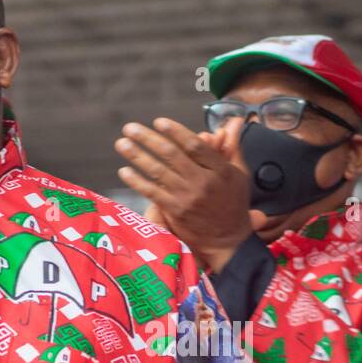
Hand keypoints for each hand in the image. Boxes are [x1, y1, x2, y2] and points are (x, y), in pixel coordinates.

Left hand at [115, 117, 253, 272]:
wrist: (228, 240)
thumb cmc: (233, 203)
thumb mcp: (240, 173)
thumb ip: (232, 146)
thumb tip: (233, 121)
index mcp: (220, 170)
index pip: (194, 145)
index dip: (175, 131)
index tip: (158, 122)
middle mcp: (203, 182)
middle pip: (172, 155)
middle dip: (148, 139)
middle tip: (130, 128)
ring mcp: (188, 197)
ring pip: (158, 171)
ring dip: (137, 156)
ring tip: (122, 144)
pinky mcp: (176, 211)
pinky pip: (152, 192)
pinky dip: (137, 181)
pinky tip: (124, 171)